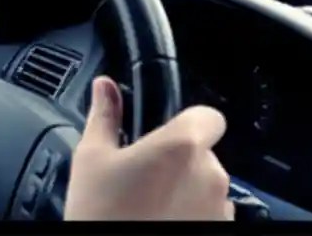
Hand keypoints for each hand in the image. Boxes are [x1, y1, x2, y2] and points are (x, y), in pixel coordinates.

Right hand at [65, 76, 233, 220]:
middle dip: (177, 162)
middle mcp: (210, 175)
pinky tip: (159, 222)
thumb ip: (105, 117)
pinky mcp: (220, 232)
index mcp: (181, 146)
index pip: (207, 116)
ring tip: (147, 207)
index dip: (186, 123)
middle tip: (142, 178)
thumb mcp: (91, 160)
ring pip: (207, 186)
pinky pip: (211, 215)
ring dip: (186, 191)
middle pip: (202, 153)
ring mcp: (219, 209)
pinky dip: (191, 216)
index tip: (163, 137)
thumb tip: (104, 88)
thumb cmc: (102, 217)